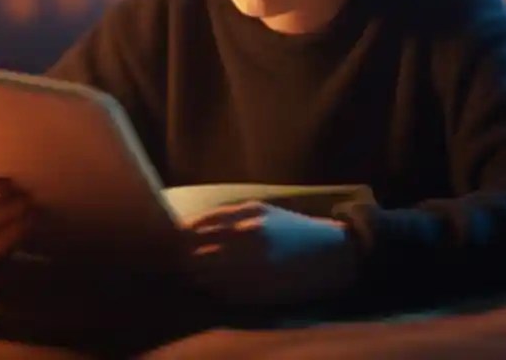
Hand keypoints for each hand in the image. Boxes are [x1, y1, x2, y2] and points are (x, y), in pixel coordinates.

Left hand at [183, 201, 358, 305]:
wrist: (331, 255)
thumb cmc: (292, 229)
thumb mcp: (260, 210)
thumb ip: (224, 217)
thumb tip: (185, 228)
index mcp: (246, 215)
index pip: (195, 227)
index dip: (179, 237)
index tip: (173, 242)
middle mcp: (247, 238)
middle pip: (196, 254)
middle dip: (185, 259)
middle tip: (182, 262)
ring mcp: (253, 266)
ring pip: (206, 276)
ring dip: (198, 277)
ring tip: (199, 275)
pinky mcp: (260, 290)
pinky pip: (224, 293)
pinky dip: (216, 290)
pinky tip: (220, 286)